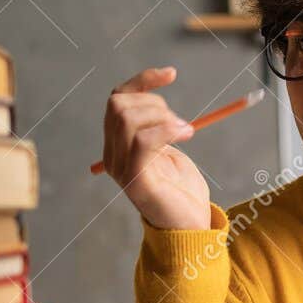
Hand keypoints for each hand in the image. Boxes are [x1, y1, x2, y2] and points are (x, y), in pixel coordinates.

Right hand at [101, 67, 209, 229]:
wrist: (191, 227)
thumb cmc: (183, 190)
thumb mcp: (169, 149)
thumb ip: (158, 126)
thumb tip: (157, 95)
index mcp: (117, 145)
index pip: (117, 100)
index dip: (143, 81)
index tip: (172, 74)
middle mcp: (112, 156)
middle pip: (119, 105)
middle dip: (155, 102)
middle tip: (181, 124)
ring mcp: (121, 169)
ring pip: (128, 118)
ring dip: (164, 117)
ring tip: (186, 132)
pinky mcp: (135, 180)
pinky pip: (142, 140)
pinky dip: (166, 129)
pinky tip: (185, 134)